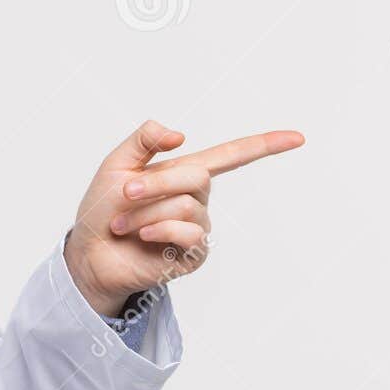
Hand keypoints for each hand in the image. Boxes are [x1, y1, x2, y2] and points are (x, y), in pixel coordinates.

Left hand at [64, 119, 304, 316]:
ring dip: (146, 212)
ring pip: (186, 207)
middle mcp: (198, 199)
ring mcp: (198, 228)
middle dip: (155, 184)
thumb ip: (145, 138)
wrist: (90, 251)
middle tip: (125, 194)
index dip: (266, 145)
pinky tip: (144, 237)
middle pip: (197, 177)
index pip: (234, 155)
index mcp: (185, 173)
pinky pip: (188, 234)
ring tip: (125, 223)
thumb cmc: (103, 208)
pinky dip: (159, 231)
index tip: (299, 137)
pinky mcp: (193, 255)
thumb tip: (181, 134)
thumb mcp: (116, 163)